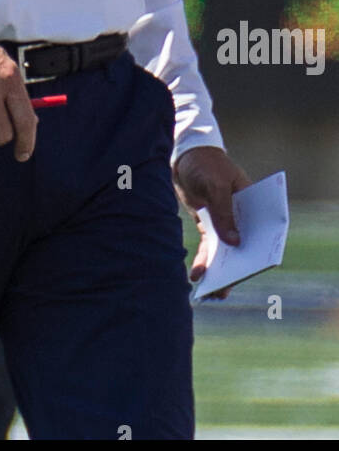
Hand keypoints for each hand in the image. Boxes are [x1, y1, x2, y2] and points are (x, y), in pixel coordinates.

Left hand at [172, 146, 251, 299]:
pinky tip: (196, 277)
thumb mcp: (215, 185)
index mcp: (254, 204)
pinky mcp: (210, 228)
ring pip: (226, 254)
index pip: (263, 230)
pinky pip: (209, 250)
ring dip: (220, 273)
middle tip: (226, 289)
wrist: (186, 157)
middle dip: (237, 270)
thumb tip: (235, 243)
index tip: (255, 266)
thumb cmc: (206, 165)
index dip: (261, 249)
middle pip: (244, 248)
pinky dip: (204, 263)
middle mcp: (243, 218)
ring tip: (212, 293)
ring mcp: (226, 224)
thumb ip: (224, 212)